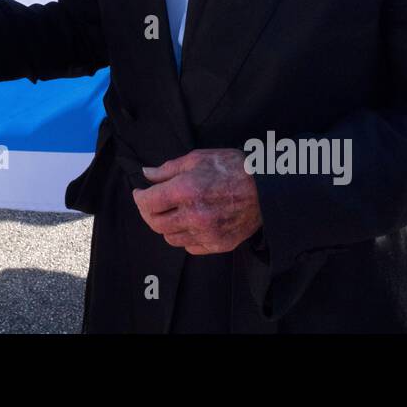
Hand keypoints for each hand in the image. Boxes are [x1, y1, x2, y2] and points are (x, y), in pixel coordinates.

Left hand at [132, 149, 261, 254]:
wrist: (267, 188)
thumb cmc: (233, 167)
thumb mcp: (197, 158)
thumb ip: (168, 169)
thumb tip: (146, 174)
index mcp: (186, 190)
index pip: (148, 202)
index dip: (139, 197)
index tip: (139, 192)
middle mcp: (194, 215)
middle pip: (155, 223)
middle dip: (148, 212)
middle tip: (151, 203)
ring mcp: (207, 233)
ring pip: (170, 238)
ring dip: (166, 225)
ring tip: (174, 212)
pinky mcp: (219, 245)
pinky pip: (190, 247)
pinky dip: (185, 237)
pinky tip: (190, 223)